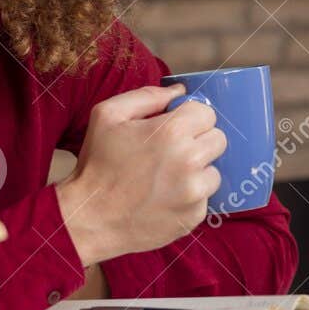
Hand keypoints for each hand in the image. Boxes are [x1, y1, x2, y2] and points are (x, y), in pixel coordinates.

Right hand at [55, 84, 226, 265]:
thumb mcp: (108, 115)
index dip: (189, 118)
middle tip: (172, 151)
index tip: (173, 128)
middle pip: (218, 139)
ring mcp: (195, 192)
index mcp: (172, 131)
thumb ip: (147, 96)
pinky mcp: (194, 216)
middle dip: (198, 141)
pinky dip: (190, 197)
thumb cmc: (97, 164)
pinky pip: (205, 198)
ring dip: (197, 171)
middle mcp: (190, 160)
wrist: (90, 218)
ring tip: (168, 177)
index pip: (207, 113)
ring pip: (214, 170)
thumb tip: (178, 91)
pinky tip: (165, 197)